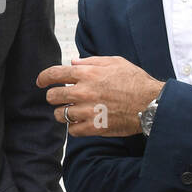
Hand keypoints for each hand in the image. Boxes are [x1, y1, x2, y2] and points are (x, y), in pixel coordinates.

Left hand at [36, 56, 164, 136]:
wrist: (151, 103)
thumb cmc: (135, 81)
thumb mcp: (115, 62)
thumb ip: (91, 61)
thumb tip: (73, 62)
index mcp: (87, 74)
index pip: (54, 74)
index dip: (43, 78)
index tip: (40, 82)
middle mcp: (84, 92)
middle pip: (53, 96)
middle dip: (53, 97)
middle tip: (59, 99)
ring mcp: (88, 111)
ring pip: (60, 115)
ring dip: (63, 113)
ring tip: (72, 111)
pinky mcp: (94, 127)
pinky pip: (72, 131)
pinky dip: (74, 128)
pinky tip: (82, 123)